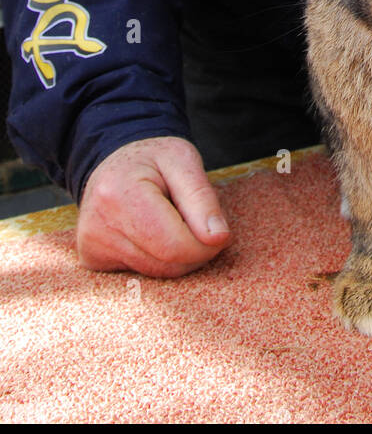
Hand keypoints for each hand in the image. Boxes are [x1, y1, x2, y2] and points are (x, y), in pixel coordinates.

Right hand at [76, 136, 231, 276]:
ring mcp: (91, 247)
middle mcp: (97, 226)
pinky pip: (141, 274)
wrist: (114, 163)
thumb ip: (202, 197)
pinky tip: (154, 233)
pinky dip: (158, 258)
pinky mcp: (93, 260)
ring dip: (177, 255)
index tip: (218, 232)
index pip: (174, 246)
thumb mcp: (183, 159)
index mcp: (120, 195)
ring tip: (174, 222)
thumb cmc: (152, 159)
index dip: (206, 246)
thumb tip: (218, 238)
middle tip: (200, 225)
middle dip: (194, 252)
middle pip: (166, 265)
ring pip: (156, 273)